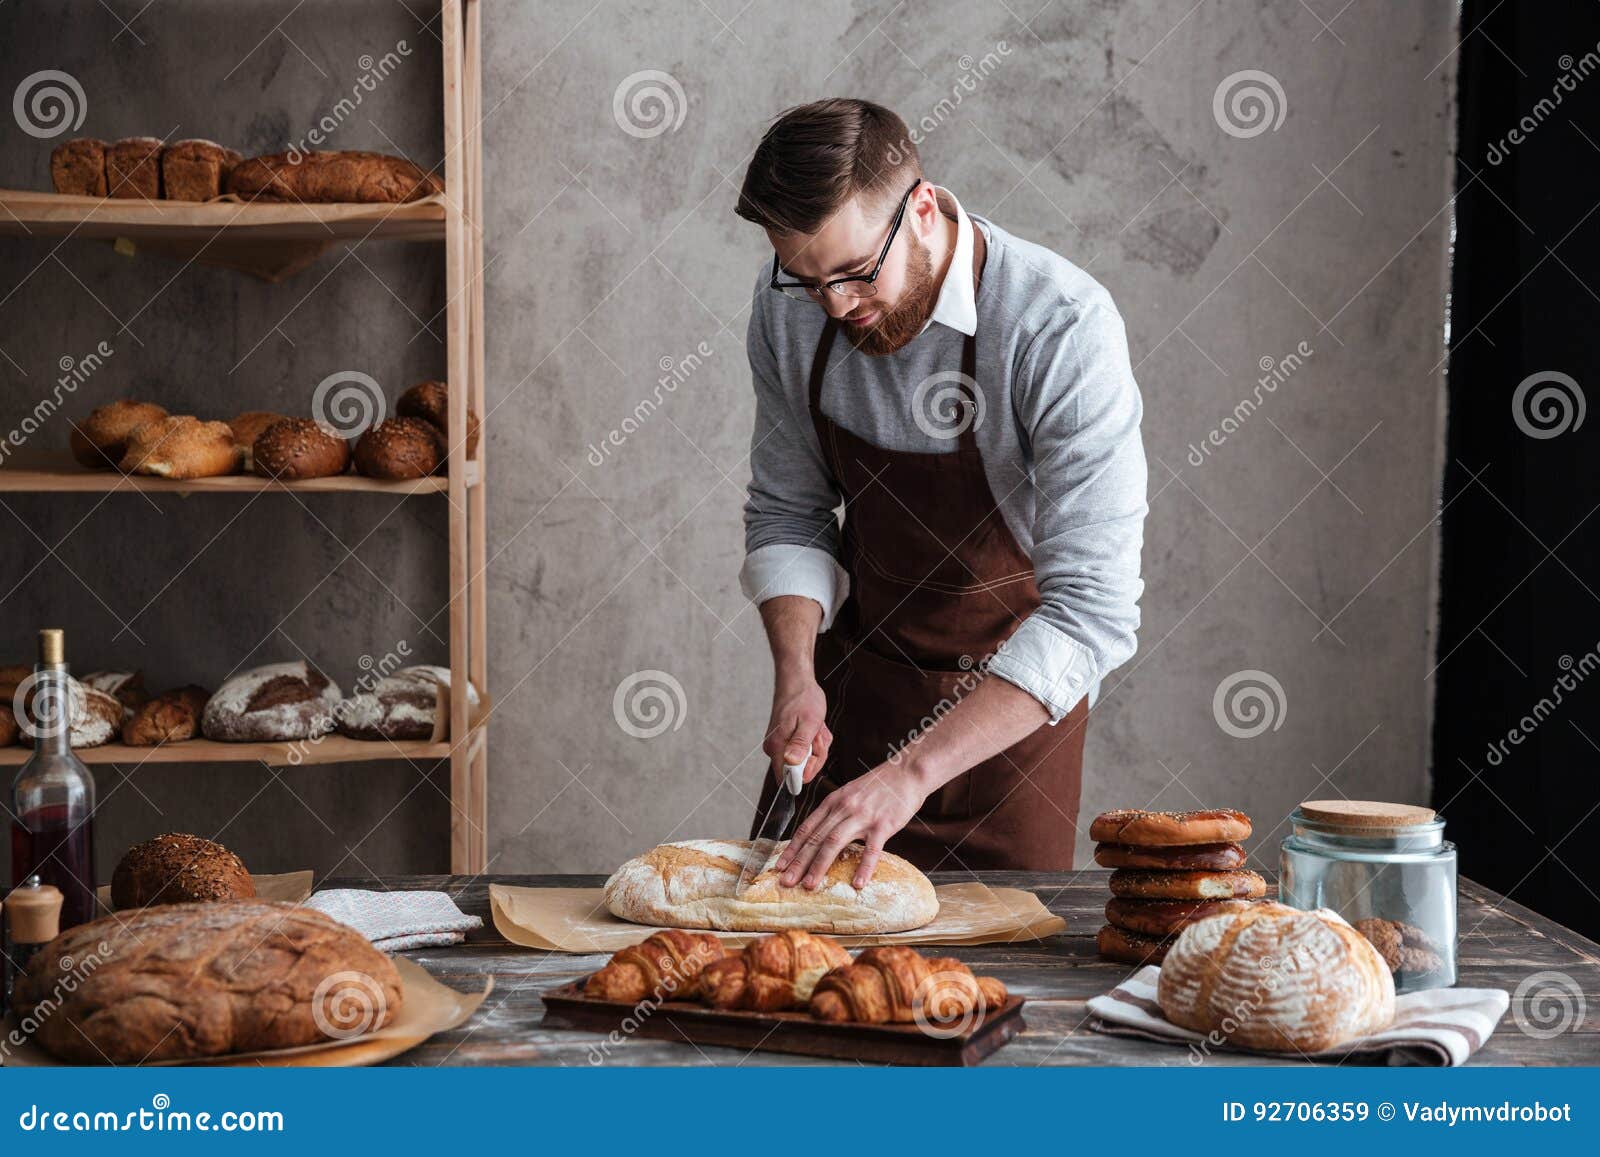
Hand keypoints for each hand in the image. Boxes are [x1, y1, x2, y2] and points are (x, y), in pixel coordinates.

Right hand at [763, 673, 829, 784]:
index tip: (814, 750)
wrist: (796, 681)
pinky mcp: (785, 741)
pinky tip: (814, 727)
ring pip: (806, 759)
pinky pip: (805, 750)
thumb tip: (792, 764)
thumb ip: (800, 745)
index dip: (807, 770)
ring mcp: (780, 746)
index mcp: (777, 747)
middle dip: (816, 754)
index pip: (789, 779)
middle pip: (801, 770)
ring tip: (816, 727)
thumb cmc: (803, 699)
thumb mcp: (809, 723)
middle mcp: (774, 749)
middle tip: (817, 733)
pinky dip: (814, 740)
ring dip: (816, 744)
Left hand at [776, 758, 932, 889]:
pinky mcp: (884, 824)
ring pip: (834, 842)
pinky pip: (871, 849)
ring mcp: (863, 816)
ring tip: (809, 885)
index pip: (806, 828)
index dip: (791, 848)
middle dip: (798, 862)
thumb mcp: (850, 793)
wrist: (908, 771)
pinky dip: (863, 867)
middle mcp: (843, 808)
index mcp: (833, 801)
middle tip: (786, 882)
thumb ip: (836, 812)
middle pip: (815, 838)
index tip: (778, 865)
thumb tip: (822, 834)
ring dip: (819, 866)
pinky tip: (857, 884)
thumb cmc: (880, 786)